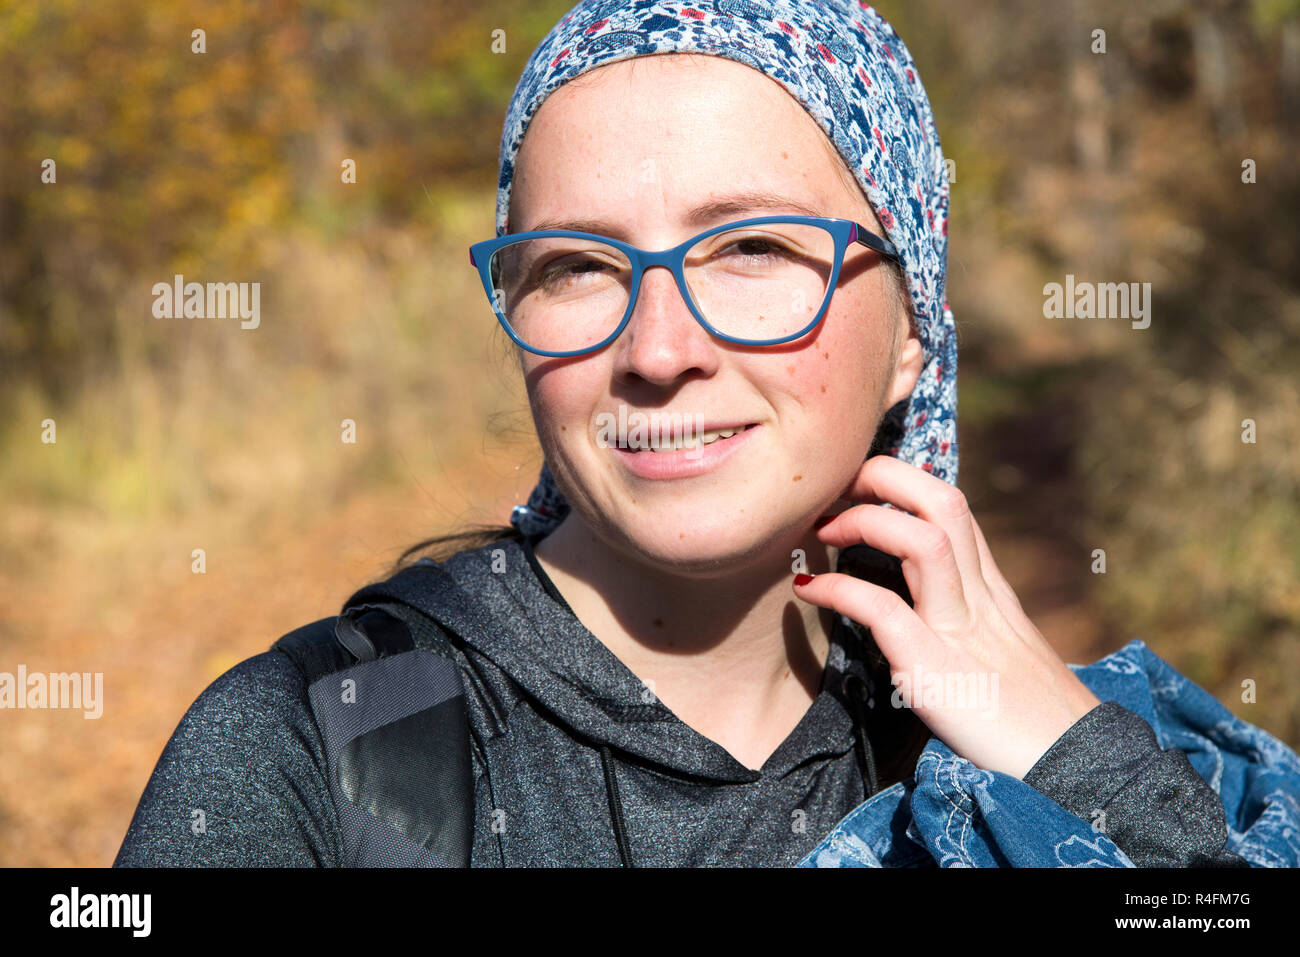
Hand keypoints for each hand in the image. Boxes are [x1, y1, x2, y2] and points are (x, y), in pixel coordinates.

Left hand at [792, 456, 1101, 779]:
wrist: (1072, 770)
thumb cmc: (1034, 719)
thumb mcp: (1003, 651)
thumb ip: (969, 618)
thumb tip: (922, 603)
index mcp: (992, 590)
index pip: (952, 507)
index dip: (903, 483)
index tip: (859, 490)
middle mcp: (980, 596)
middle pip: (942, 500)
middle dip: (883, 477)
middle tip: (835, 489)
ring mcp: (959, 628)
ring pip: (922, 538)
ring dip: (863, 520)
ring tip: (821, 529)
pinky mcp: (935, 669)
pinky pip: (884, 609)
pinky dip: (839, 590)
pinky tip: (808, 589)